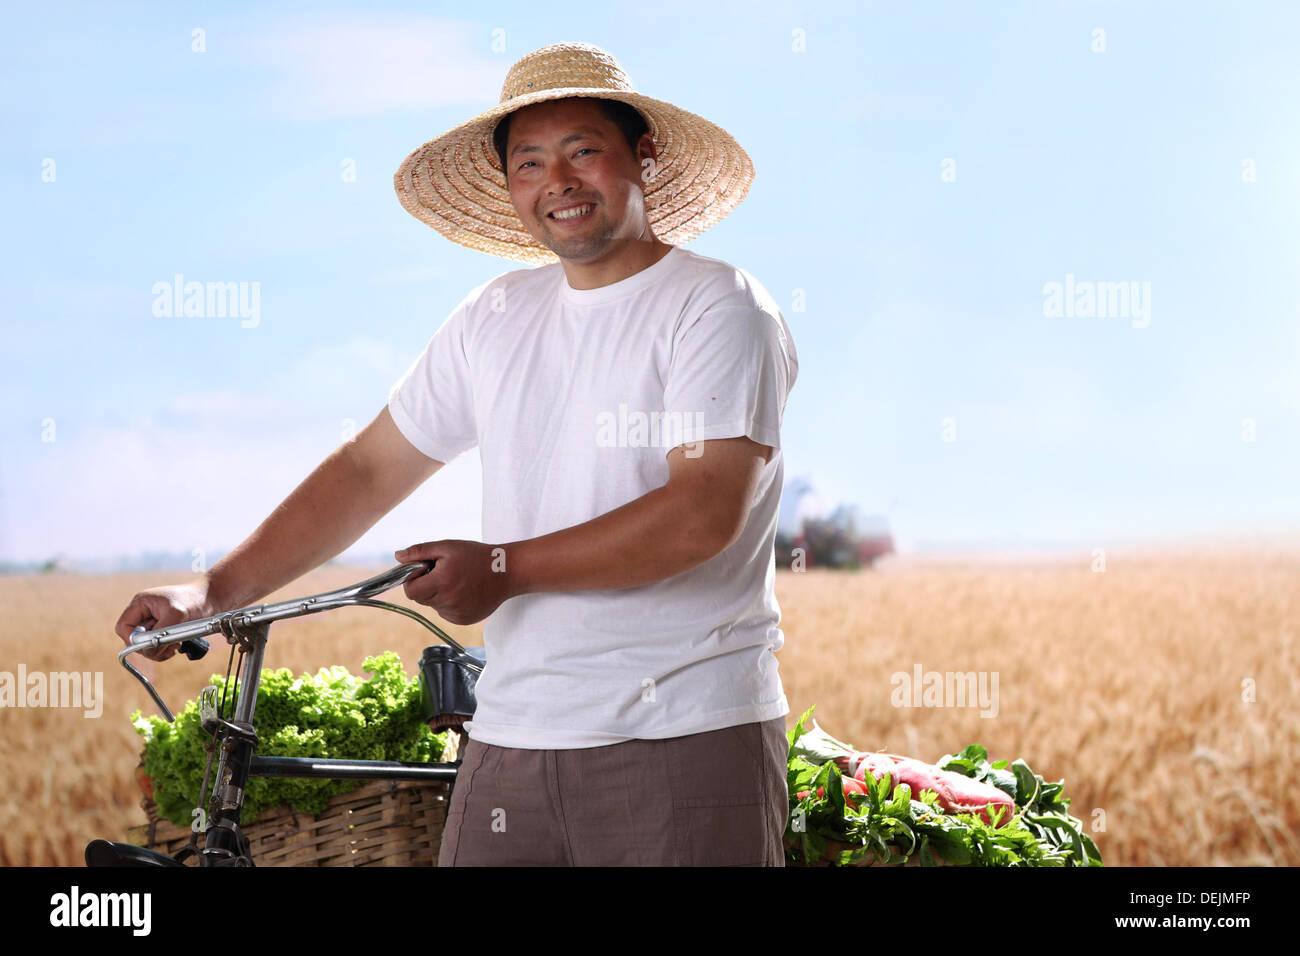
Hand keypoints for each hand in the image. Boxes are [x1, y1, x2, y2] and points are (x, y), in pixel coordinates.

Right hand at [114, 580, 220, 665]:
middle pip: (134, 640)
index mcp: (141, 604)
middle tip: (168, 645)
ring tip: (176, 643)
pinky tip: (177, 645)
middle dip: (150, 646)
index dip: (132, 640)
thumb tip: (147, 648)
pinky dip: (165, 650)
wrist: (212, 599)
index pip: (123, 627)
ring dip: (160, 649)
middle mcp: (144, 613)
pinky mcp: (162, 630)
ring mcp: (153, 622)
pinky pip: (157, 647)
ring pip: (146, 646)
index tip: (148, 645)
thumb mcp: (176, 615)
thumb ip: (158, 632)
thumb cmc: (194, 601)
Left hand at [394, 540, 513, 625]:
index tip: (425, 569)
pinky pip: (446, 612)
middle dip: (426, 585)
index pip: (410, 591)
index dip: (414, 579)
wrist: (506, 571)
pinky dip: (449, 603)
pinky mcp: (464, 620)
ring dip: (438, 594)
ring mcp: (456, 613)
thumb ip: (420, 551)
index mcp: (442, 582)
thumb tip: (398, 557)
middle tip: (443, 572)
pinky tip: (464, 592)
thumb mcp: (448, 547)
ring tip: (457, 581)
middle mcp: (448, 601)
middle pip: (421, 599)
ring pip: (434, 606)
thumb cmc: (476, 556)